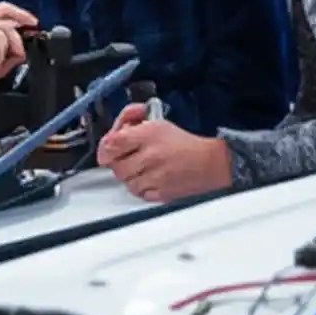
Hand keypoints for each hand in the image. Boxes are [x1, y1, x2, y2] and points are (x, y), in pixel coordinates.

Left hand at [97, 106, 231, 201]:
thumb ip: (130, 121)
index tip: (106, 150)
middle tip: (127, 159)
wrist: (210, 163)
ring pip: (126, 182)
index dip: (106, 148)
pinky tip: (150, 178)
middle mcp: (150, 155)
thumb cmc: (184, 143)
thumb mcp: (156, 121)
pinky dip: (141, 187)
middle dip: (119, 163)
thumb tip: (114, 131)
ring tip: (142, 168)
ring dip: (130, 176)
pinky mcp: (161, 193)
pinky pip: (139, 193)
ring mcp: (155, 176)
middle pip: (117, 166)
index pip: (113, 143)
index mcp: (149, 134)